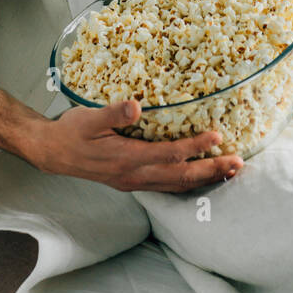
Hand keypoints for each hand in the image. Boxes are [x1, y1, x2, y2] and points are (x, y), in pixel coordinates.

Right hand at [34, 100, 244, 192]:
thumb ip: (112, 113)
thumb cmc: (72, 132)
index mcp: (127, 159)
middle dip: (211, 171)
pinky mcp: (133, 182)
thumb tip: (136, 105)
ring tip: (229, 172)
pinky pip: (167, 186)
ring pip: (176, 185)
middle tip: (238, 163)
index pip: (169, 154)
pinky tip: (200, 177)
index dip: (195, 146)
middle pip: (180, 177)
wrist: (54, 153)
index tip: (217, 135)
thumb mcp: (88, 118)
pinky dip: (188, 183)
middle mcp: (135, 176)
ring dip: (204, 179)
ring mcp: (135, 182)